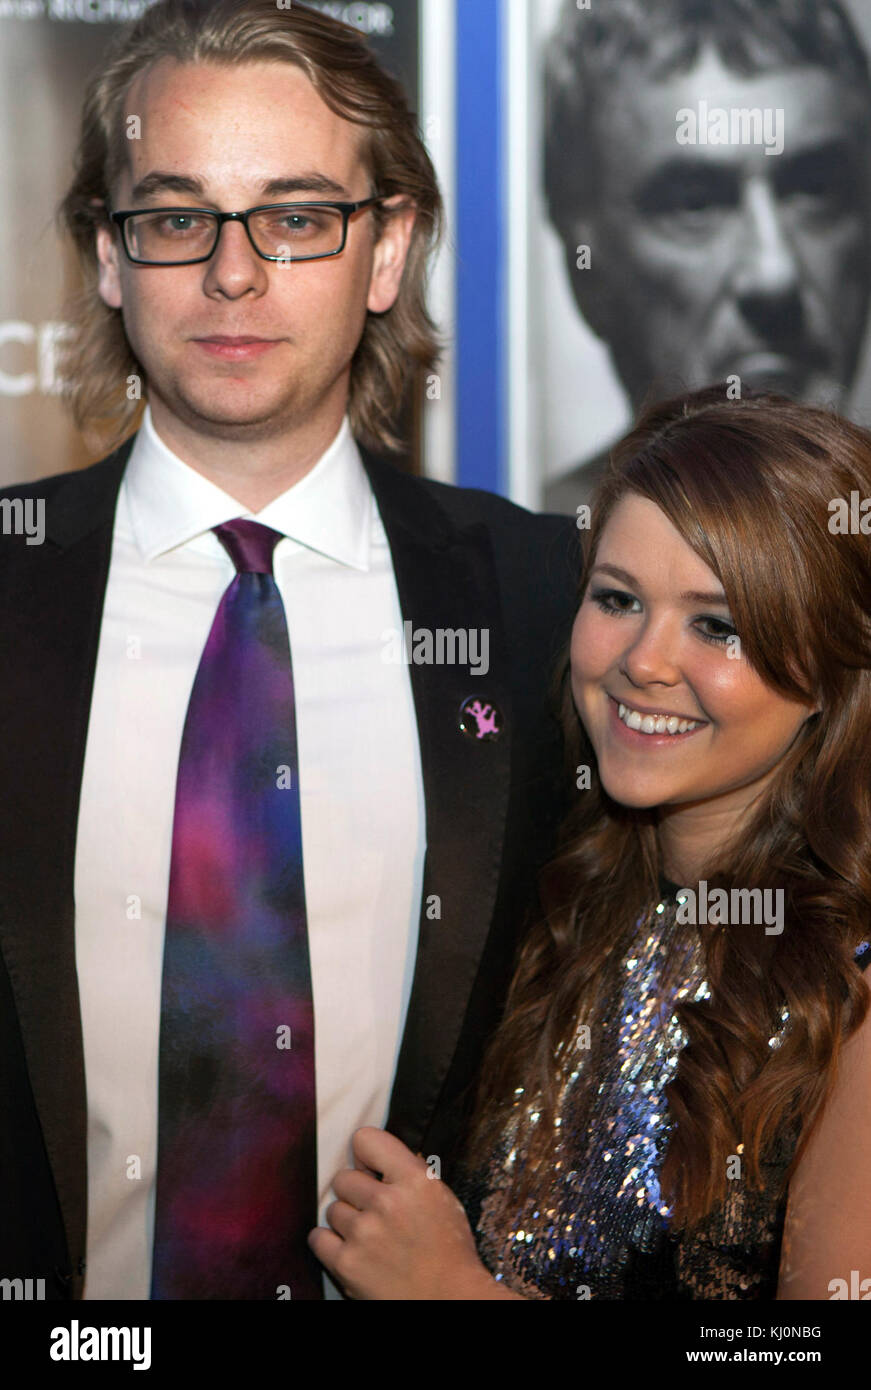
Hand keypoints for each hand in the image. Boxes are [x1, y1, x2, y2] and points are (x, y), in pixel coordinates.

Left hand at [307, 1127, 519, 1299]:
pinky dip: (330, 1243)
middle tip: (374, 1210)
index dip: (366, 1155)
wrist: (449, 1299)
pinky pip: (318, 1238)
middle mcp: (386, 1202)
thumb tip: (378, 1158)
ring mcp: (364, 1234)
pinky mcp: (347, 1264)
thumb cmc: (448, 1249)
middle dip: (357, 1192)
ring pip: (332, 1209)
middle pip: (343, 1177)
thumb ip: (410, 1172)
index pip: (366, 1139)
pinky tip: (351, 1248)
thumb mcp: (440, 1197)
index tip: (371, 1169)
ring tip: (371, 1236)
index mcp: (414, 1180)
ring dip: (347, 1220)